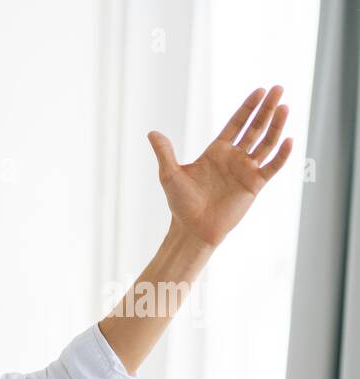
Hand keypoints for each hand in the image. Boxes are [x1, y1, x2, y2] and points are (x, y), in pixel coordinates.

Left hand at [147, 86, 292, 248]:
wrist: (192, 229)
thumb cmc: (180, 203)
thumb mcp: (170, 174)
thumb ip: (165, 152)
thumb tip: (152, 132)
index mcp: (217, 151)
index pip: (236, 123)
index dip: (248, 107)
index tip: (260, 90)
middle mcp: (234, 158)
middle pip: (255, 128)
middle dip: (266, 109)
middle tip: (278, 88)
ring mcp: (246, 170)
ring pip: (266, 143)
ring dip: (276, 126)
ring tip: (284, 107)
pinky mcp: (255, 185)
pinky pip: (272, 167)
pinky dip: (281, 155)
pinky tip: (289, 139)